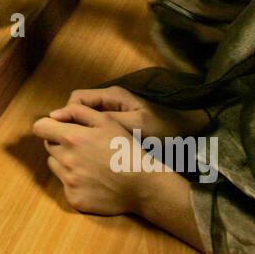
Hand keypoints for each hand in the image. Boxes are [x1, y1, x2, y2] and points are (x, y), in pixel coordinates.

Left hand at [33, 107, 148, 214]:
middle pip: (48, 146)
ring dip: (64, 161)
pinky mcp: (74, 198)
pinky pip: (64, 184)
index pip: (40, 127)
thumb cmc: (125, 148)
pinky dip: (74, 181)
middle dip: (59, 143)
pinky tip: (92, 179)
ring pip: (54, 165)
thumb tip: (53, 114)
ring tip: (88, 163)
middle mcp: (67, 160)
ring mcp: (69, 181)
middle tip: (81, 146)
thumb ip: (77, 111)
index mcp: (72, 138)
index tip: (59, 128)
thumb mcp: (106, 121)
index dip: (49, 126)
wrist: (142, 185)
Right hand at [53, 86, 209, 138]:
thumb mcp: (137, 126)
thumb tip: (76, 121)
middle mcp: (111, 103)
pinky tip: (92, 156)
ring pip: (87, 122)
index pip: (77, 100)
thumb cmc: (166, 129)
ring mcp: (115, 115)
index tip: (62, 134)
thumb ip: (106, 122)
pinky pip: (97, 131)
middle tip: (67, 146)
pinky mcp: (120, 128)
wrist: (192, 134)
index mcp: (113, 97)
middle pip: (79, 110)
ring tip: (78, 153)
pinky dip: (91, 141)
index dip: (65, 115)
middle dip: (70, 126)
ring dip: (80, 135)